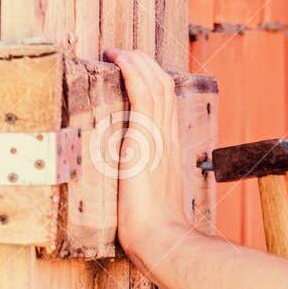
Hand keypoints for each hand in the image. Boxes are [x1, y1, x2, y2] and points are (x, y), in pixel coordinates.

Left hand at [106, 48, 188, 256]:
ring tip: (116, 52)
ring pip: (156, 83)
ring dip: (136, 61)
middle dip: (144, 64)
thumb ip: (142, 183)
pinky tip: (118, 59)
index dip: (151, 81)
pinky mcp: (146, 138)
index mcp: (170, 149)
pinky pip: (143, 93)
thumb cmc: (155, 228)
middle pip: (164, 86)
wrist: (162, 236)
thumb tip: (128, 184)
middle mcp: (169, 137)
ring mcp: (160, 136)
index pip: (167, 103)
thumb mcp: (149, 198)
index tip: (133, 71)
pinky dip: (132, 70)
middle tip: (122, 54)